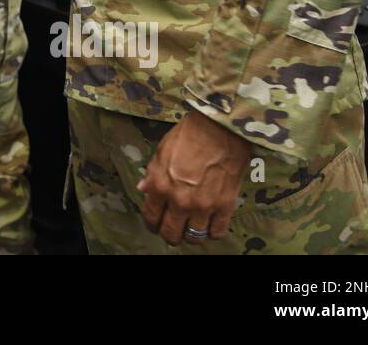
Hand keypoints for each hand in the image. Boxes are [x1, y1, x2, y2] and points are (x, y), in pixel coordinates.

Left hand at [137, 110, 251, 245]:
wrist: (218, 129)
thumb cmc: (187, 135)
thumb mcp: (161, 151)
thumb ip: (152, 174)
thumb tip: (143, 188)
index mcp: (160, 186)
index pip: (151, 217)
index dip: (151, 223)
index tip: (155, 223)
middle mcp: (179, 201)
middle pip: (171, 233)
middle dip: (169, 234)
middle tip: (172, 230)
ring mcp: (203, 206)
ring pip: (194, 237)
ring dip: (190, 235)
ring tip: (191, 228)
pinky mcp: (225, 206)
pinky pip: (217, 232)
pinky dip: (212, 233)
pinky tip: (210, 225)